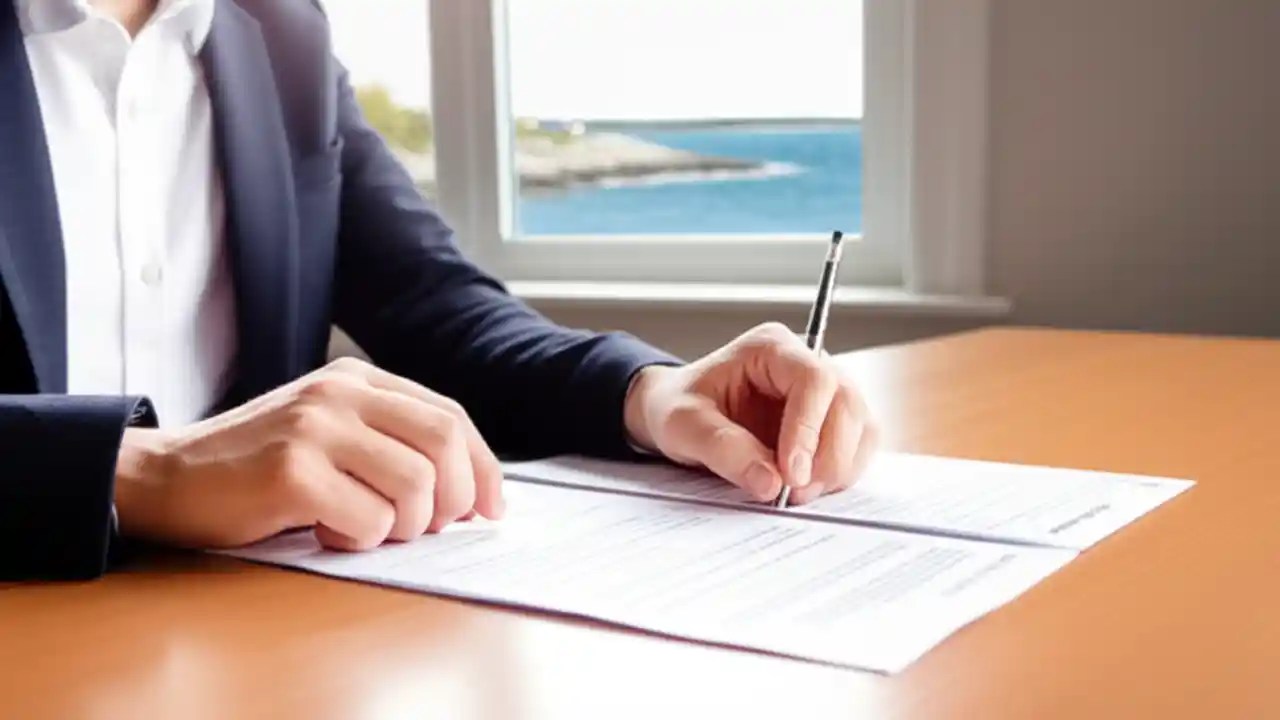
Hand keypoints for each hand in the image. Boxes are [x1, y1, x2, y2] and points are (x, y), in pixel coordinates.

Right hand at [114, 358, 503, 550]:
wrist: (165, 477)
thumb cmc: (256, 467)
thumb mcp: (329, 431)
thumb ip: (389, 442)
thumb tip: (469, 493)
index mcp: (358, 379)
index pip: (450, 417)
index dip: (482, 468)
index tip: (489, 510)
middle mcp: (341, 392)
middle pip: (444, 444)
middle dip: (453, 501)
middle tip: (426, 530)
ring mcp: (315, 427)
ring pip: (415, 485)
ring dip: (403, 526)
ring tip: (364, 529)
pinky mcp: (292, 471)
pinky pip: (369, 518)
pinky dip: (360, 539)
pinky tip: (327, 533)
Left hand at [623, 323, 878, 504]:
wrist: (679, 415)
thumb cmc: (677, 407)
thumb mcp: (682, 425)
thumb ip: (722, 448)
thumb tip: (770, 483)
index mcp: (771, 348)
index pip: (814, 379)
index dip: (809, 429)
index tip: (790, 474)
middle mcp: (806, 363)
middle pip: (848, 403)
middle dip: (828, 456)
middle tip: (794, 492)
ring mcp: (824, 394)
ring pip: (861, 427)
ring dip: (838, 468)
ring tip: (796, 492)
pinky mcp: (831, 424)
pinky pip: (857, 448)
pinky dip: (838, 475)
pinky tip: (806, 487)